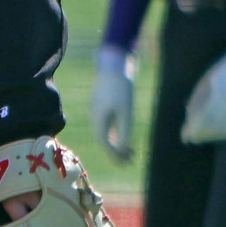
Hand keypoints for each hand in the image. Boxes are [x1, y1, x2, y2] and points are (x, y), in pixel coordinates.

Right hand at [89, 45, 135, 162]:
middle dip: (115, 151)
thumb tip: (123, 151)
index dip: (115, 154)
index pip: (104, 142)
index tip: (127, 162)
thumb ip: (124, 132)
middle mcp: (95, 116)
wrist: (113, 63)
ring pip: (105, 132)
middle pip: (103, 139)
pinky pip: (107, 124)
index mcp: (98, 119)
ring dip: (116, 143)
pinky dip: (116, 132)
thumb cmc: (120, 88)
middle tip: (130, 161)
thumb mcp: (126, 112)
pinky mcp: (102, 104)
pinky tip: (124, 134)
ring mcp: (97, 110)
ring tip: (130, 151)